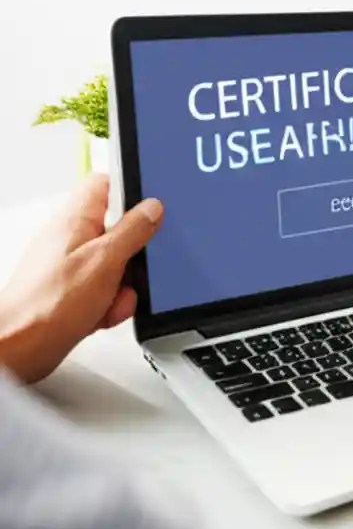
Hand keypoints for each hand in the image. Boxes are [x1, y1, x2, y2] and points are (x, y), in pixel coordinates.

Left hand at [0, 174, 163, 382]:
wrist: (23, 345)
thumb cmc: (48, 304)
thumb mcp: (105, 261)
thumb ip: (133, 231)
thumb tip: (152, 208)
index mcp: (74, 219)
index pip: (105, 184)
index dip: (132, 190)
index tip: (152, 205)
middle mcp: (71, 238)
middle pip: (119, 231)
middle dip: (135, 254)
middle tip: (132, 266)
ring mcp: (72, 264)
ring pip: (117, 265)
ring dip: (124, 285)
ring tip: (111, 298)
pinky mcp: (74, 290)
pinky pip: (107, 290)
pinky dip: (111, 304)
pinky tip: (100, 313)